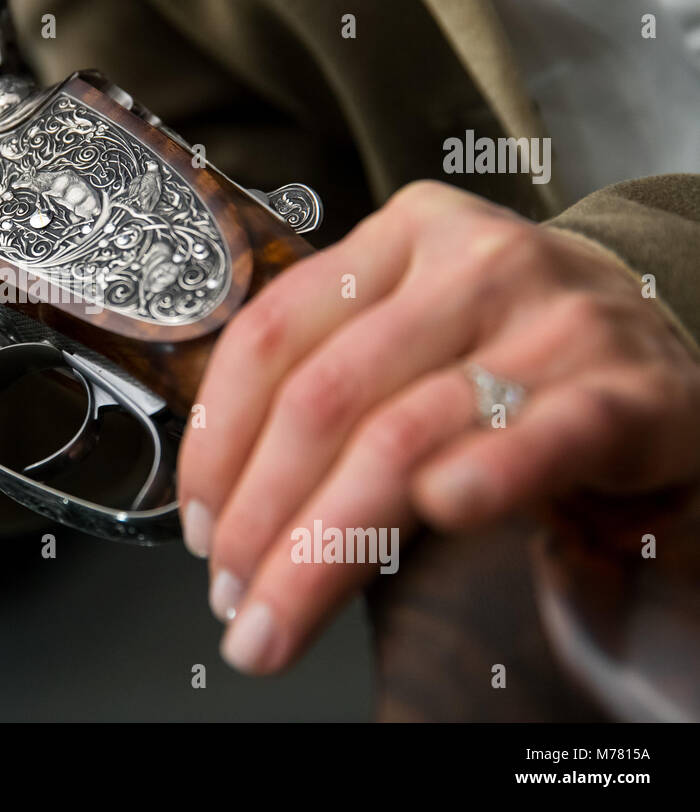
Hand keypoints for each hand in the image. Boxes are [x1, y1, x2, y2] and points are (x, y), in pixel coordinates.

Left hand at [177, 180, 699, 673]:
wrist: (662, 327)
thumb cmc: (508, 341)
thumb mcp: (412, 324)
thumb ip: (329, 374)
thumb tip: (223, 501)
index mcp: (395, 241)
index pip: (271, 337)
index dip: (216, 442)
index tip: (200, 527)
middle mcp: (467, 264)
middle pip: (326, 398)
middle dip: (262, 514)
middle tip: (234, 597)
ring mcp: (549, 319)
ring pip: (405, 434)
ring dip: (329, 541)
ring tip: (284, 613)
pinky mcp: (625, 387)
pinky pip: (542, 435)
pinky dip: (489, 473)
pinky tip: (444, 511)